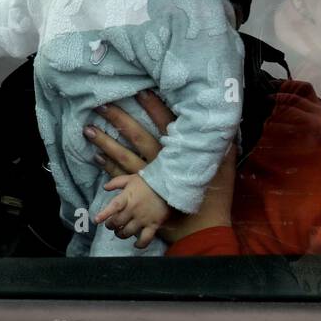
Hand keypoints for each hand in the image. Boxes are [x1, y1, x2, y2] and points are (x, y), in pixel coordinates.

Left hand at [83, 91, 236, 241]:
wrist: (201, 229)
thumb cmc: (214, 200)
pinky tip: (97, 157)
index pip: (166, 124)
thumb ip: (226, 150)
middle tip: (102, 106)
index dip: (154, 107)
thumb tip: (230, 131)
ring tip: (89, 130)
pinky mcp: (141, 194)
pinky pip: (120, 178)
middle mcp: (160, 163)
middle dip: (119, 120)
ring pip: (123, 156)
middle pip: (137, 136)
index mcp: (179, 154)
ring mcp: (148, 179)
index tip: (141, 91)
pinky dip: (108, 167)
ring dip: (105, 142)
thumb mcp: (224, 172)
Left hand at [95, 174, 168, 248]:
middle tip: (111, 225)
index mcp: (127, 198)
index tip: (96, 220)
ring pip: (128, 232)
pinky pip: (145, 239)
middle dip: (111, 226)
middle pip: (118, 223)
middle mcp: (133, 210)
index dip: (104, 214)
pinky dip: (140, 244)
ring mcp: (143, 219)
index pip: (114, 207)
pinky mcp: (153, 225)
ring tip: (120, 233)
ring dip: (121, 235)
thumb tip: (105, 187)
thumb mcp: (131, 178)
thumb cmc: (148, 182)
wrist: (168, 186)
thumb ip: (116, 182)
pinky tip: (136, 244)